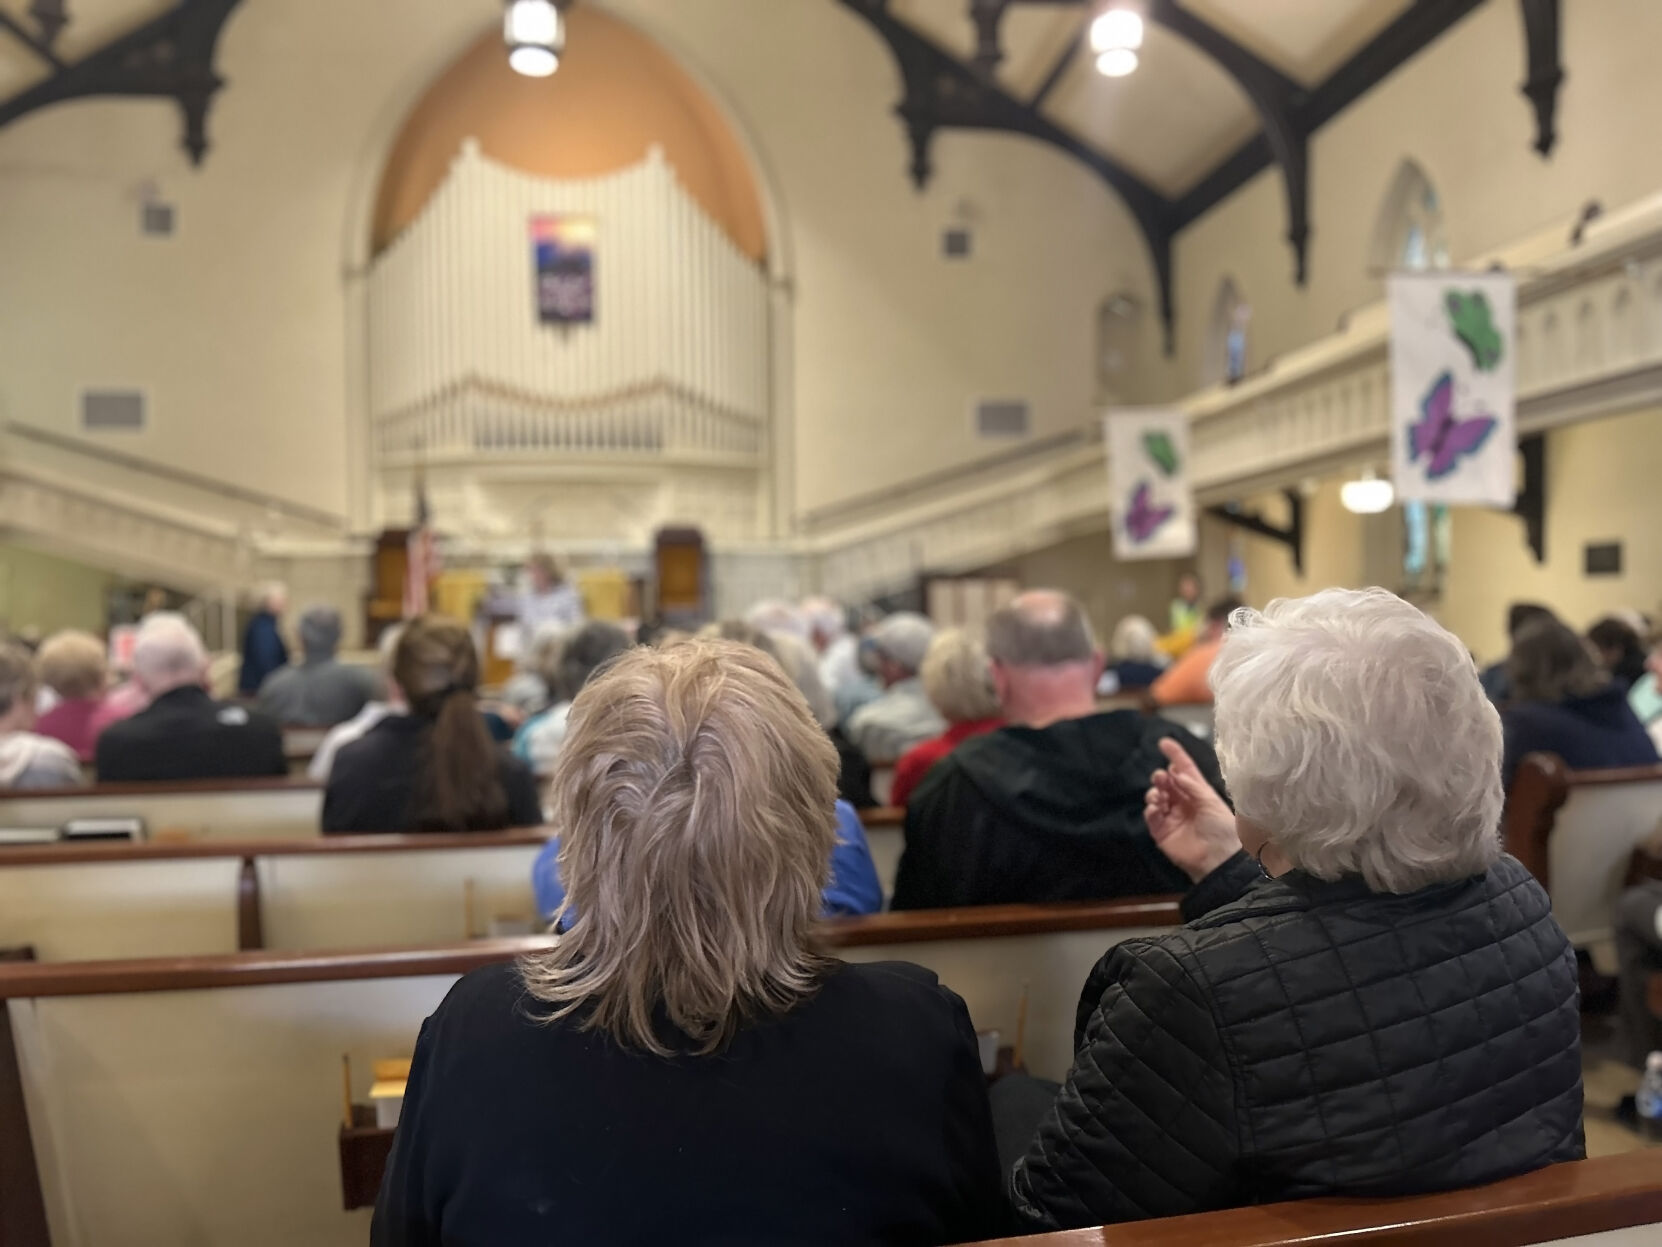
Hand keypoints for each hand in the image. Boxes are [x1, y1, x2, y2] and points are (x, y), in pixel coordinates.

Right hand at [1145, 737, 1241, 883]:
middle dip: (1161, 777)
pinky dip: (1151, 809)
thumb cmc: (1222, 829)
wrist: (1219, 859)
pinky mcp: (1162, 832)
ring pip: (1156, 797)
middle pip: (1166, 782)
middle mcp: (1184, 802)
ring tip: (1159, 795)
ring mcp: (1172, 817)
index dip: (1175, 755)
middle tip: (1161, 778)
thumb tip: (1174, 771)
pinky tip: (1156, 808)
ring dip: (1154, 792)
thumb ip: (1192, 786)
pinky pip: (1151, 816)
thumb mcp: (1211, 802)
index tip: (1163, 742)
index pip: (1184, 770)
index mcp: (1198, 793)